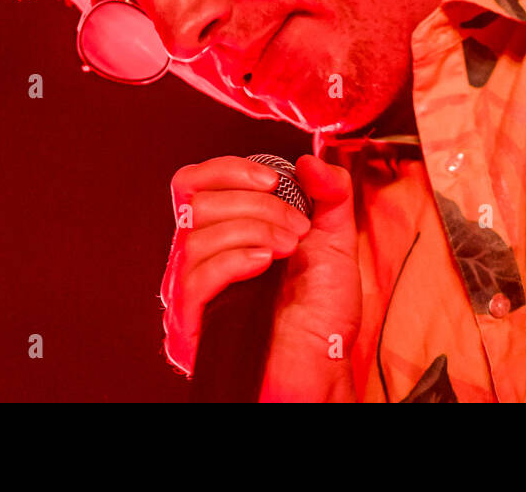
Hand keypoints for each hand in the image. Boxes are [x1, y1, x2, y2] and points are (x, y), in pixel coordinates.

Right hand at [161, 154, 360, 401]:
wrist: (327, 364)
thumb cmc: (323, 312)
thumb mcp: (336, 239)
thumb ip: (330, 193)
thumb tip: (308, 161)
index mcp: (222, 232)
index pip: (194, 183)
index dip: (229, 170)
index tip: (274, 179)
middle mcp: (198, 259)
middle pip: (198, 203)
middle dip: (258, 205)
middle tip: (298, 228)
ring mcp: (190, 293)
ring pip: (197, 237)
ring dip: (254, 231)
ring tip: (289, 250)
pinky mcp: (189, 325)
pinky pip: (194, 278)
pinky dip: (234, 260)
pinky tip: (266, 264)